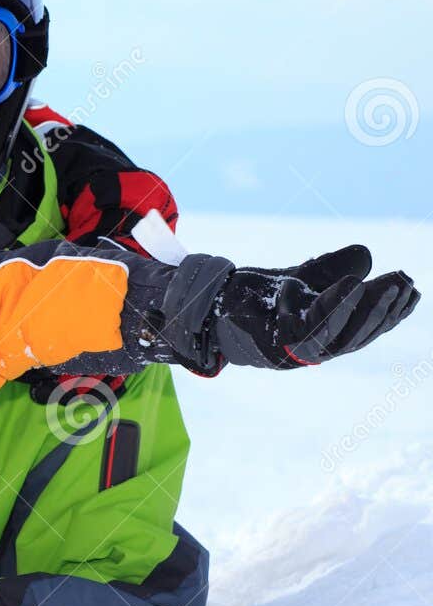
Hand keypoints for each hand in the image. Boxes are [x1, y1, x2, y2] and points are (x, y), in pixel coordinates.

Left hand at [138, 246, 417, 372]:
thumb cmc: (245, 296)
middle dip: (383, 311)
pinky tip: (352, 284)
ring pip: (336, 336)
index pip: (358, 330)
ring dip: (367, 311)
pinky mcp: (266, 342)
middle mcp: (301, 352)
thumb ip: (328, 270)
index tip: (412, 291)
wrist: (195, 301)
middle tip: (407, 284)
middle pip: (353, 338)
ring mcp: (285, 351)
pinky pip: (307, 328)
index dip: (387, 314)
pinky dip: (333, 307)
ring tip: (390, 283)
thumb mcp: (294, 279)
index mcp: (313, 340)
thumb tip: (366, 254)